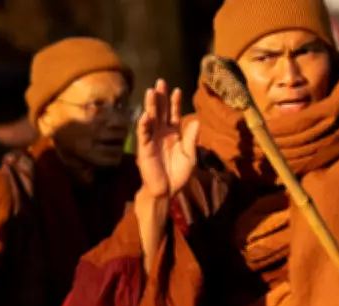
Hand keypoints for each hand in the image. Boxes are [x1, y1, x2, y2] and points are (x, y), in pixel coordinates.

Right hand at [136, 79, 198, 198]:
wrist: (168, 191)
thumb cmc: (179, 174)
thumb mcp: (190, 155)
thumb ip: (192, 139)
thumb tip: (196, 120)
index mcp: (173, 134)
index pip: (173, 114)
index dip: (175, 102)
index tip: (177, 90)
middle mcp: (161, 134)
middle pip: (160, 112)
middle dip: (160, 97)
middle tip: (160, 82)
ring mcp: (152, 140)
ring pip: (151, 119)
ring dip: (150, 106)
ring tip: (151, 92)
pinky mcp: (144, 149)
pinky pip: (143, 135)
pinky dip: (143, 125)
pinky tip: (145, 114)